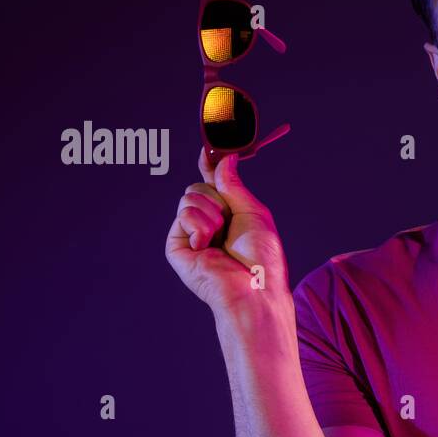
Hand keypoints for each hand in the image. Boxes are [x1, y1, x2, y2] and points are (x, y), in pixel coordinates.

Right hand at [164, 147, 290, 312]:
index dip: (209, 166)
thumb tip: (225, 159)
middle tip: (229, 220)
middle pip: (199, 187)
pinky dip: (201, 226)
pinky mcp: (177, 246)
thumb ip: (234, 185)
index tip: (208, 149)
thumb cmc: (261, 257)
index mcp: (228, 216)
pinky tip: (207, 247)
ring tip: (221, 239)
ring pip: (189, 197)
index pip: (213, 184)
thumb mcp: (253, 212)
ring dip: (212, 214)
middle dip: (217, 198)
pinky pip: (183, 214)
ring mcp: (191, 234)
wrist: (253, 287)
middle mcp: (208, 224)